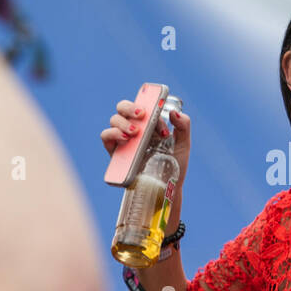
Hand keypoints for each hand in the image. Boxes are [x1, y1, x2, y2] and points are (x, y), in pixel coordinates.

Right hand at [101, 99, 191, 224]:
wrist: (166, 188)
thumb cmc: (175, 164)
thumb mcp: (184, 143)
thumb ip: (184, 125)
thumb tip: (173, 112)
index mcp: (149, 122)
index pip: (141, 104)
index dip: (145, 102)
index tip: (153, 108)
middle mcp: (134, 128)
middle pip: (123, 107)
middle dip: (130, 107)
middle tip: (142, 115)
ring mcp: (123, 139)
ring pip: (114, 119)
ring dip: (123, 122)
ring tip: (136, 132)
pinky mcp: (115, 153)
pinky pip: (106, 137)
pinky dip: (112, 133)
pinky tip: (125, 139)